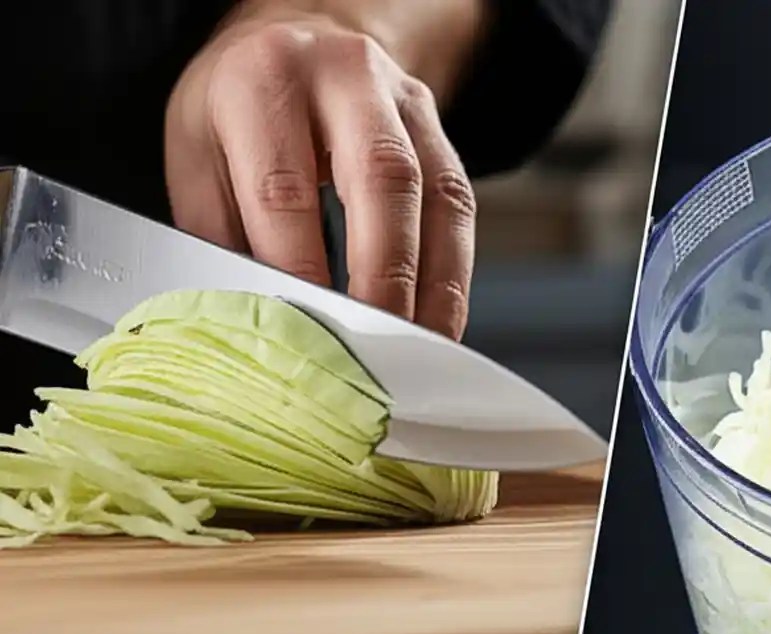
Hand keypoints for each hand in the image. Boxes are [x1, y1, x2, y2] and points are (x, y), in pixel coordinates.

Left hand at [164, 4, 480, 339]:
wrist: (296, 38)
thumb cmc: (238, 107)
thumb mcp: (198, 154)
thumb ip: (221, 231)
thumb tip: (254, 316)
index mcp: (265, 79)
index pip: (285, 187)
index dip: (299, 266)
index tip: (308, 328)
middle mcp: (345, 75)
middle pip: (382, 181)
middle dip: (385, 276)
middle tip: (377, 345)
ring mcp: (403, 99)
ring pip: (437, 193)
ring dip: (436, 282)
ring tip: (421, 345)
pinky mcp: (440, 127)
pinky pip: (459, 203)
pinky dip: (453, 270)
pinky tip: (441, 316)